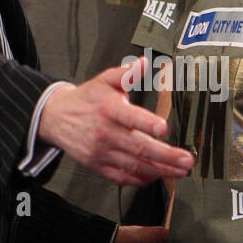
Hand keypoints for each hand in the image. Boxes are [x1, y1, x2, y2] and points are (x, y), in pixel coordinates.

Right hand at [38, 59, 192, 186]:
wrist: (56, 118)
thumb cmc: (86, 99)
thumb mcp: (104, 80)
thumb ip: (126, 74)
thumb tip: (143, 63)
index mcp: (108, 109)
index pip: (129, 118)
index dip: (147, 124)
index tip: (163, 128)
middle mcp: (105, 133)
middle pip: (138, 148)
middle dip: (166, 156)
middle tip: (186, 160)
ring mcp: (101, 152)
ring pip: (134, 166)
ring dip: (160, 171)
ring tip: (180, 171)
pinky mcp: (98, 166)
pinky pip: (122, 178)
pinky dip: (141, 179)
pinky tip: (157, 176)